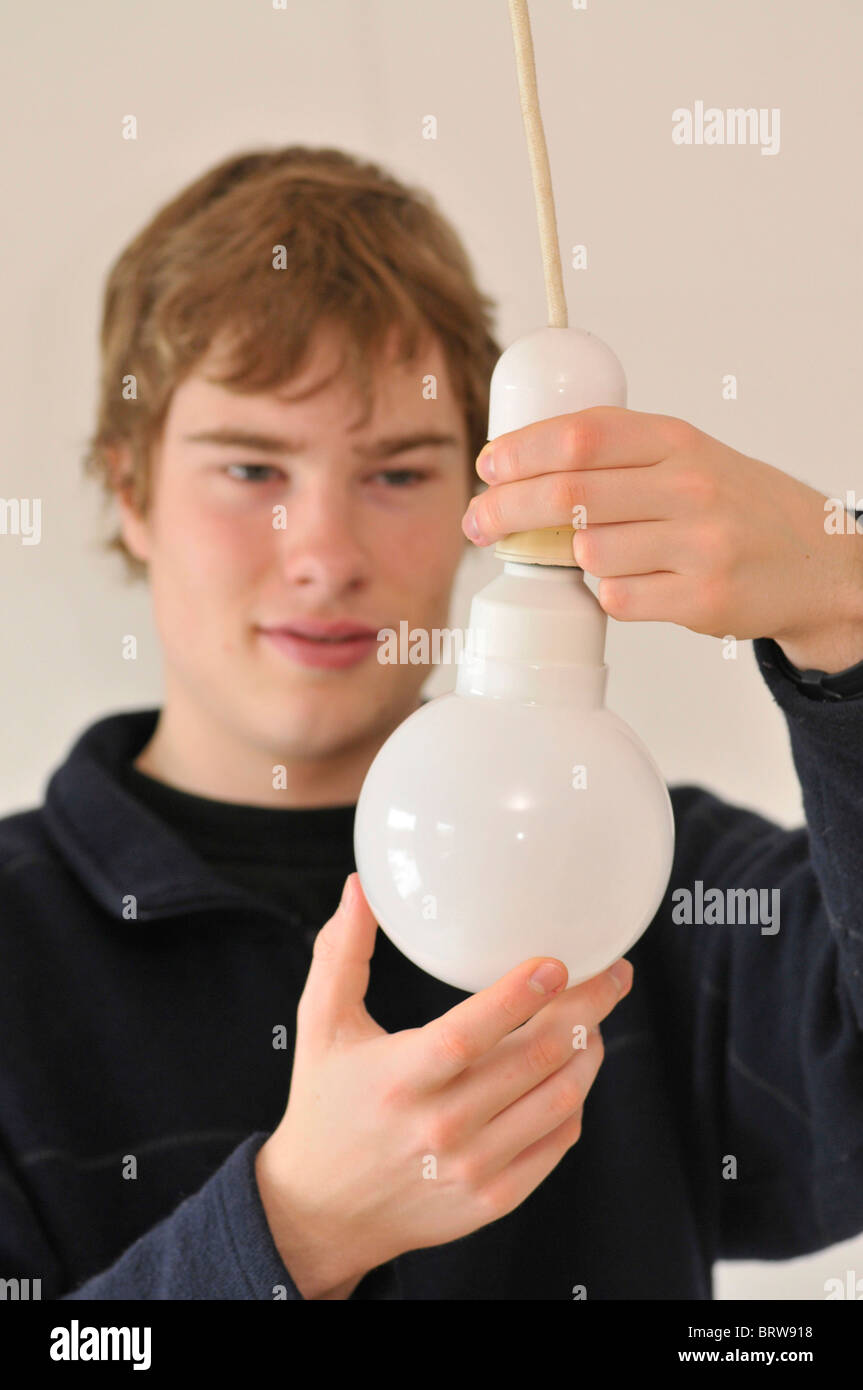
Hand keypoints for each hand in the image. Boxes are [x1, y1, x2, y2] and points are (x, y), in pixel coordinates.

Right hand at [255, 871, 632, 1298]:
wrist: (322, 1212)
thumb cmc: (324, 1104)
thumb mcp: (321, 1026)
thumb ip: (341, 954)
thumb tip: (359, 888)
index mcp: (400, 1078)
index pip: (470, 1034)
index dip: (518, 997)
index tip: (558, 963)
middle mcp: (440, 1127)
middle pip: (533, 1061)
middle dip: (585, 1009)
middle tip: (612, 975)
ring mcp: (472, 1168)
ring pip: (558, 1100)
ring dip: (588, 1051)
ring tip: (592, 1019)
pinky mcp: (493, 1198)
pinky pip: (557, 1141)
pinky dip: (574, 1100)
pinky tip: (572, 1070)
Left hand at [463, 407, 862, 673]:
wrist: (815, 561)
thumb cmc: (735, 505)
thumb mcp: (688, 455)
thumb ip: (618, 453)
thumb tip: (519, 463)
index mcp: (678, 440)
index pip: (581, 435)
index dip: (521, 451)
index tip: (487, 467)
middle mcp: (690, 486)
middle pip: (569, 493)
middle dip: (507, 508)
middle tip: (479, 521)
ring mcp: (700, 544)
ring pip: (589, 552)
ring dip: (570, 557)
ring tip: (587, 553)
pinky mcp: (703, 598)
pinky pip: (619, 598)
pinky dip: (609, 593)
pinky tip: (633, 582)